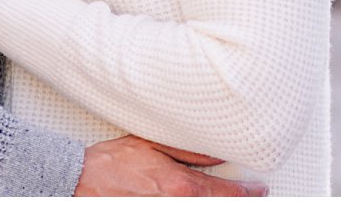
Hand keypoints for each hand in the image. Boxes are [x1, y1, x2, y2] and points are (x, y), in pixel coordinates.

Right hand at [76, 136, 267, 196]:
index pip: (224, 194)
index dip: (247, 193)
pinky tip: (198, 198)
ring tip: (224, 196)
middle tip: (251, 195)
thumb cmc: (112, 164)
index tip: (258, 190)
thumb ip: (190, 151)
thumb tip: (218, 152)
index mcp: (179, 187)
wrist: (81, 181)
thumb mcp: (153, 146)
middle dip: (234, 200)